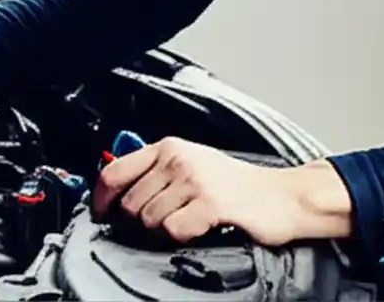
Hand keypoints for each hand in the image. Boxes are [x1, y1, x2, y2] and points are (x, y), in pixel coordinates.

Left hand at [91, 137, 353, 245]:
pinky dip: (183, 236)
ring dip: (165, 229)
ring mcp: (194, 180)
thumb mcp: (191, 165)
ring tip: (189, 221)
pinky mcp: (211, 203)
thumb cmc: (237, 185)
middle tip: (165, 221)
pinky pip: (174, 230)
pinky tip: (200, 227)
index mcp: (168, 148)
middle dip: (140, 221)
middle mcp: (177, 160)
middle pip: (130, 202)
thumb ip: (155, 172)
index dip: (101, 198)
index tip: (101, 214)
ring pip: (149, 219)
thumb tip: (116, 193)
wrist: (283, 197)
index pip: (114, 171)